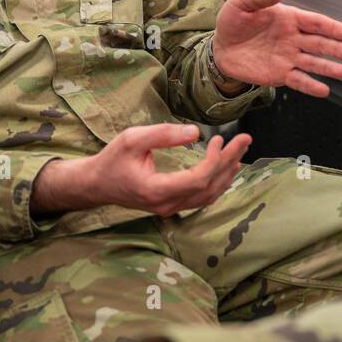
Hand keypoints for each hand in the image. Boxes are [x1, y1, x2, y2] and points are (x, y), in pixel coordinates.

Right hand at [31, 123, 250, 216]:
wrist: (96, 184)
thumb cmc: (112, 159)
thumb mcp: (132, 139)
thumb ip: (163, 135)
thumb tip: (196, 133)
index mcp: (157, 190)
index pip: (198, 180)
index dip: (214, 161)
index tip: (218, 139)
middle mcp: (167, 204)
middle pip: (209, 187)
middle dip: (229, 162)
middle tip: (245, 139)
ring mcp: (170, 208)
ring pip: (208, 196)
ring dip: (227, 173)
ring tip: (240, 150)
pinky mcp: (172, 205)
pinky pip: (202, 198)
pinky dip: (218, 182)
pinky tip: (227, 168)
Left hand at [212, 0, 341, 97]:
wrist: (220, 47)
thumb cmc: (233, 21)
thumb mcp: (241, 2)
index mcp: (290, 18)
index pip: (316, 22)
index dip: (334, 28)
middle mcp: (294, 38)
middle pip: (321, 44)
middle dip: (338, 49)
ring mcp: (289, 57)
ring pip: (313, 63)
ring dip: (329, 68)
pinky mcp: (280, 74)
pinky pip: (298, 80)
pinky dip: (310, 86)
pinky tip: (324, 90)